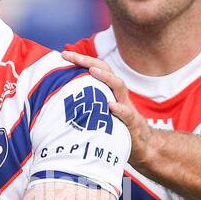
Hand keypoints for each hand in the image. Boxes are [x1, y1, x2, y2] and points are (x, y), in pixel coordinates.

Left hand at [62, 50, 158, 168]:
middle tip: (70, 55)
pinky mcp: (133, 123)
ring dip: (106, 77)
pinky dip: (119, 108)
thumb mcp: (98, 113)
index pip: (96, 69)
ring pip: (119, 86)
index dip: (81, 60)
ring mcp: (126, 107)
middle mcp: (118, 94)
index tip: (63, 54)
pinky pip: (127, 113)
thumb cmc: (115, 128)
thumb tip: (58, 101)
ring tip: (91, 71)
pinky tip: (110, 105)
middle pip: (106, 71)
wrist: (142, 145)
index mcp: (109, 91)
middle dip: (88, 61)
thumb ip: (85, 104)